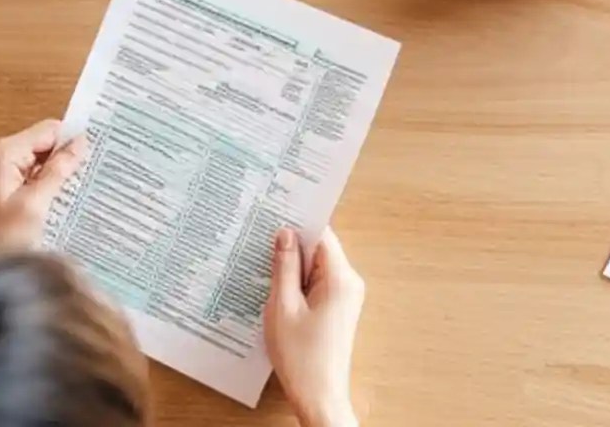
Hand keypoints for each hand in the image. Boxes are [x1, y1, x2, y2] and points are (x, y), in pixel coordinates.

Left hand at [0, 119, 86, 248]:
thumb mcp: (35, 203)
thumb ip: (58, 170)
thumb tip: (81, 143)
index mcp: (7, 152)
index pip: (51, 130)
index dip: (74, 140)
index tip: (100, 152)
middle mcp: (4, 156)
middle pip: (47, 144)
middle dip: (70, 157)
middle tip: (96, 173)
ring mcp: (5, 173)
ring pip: (44, 161)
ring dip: (63, 173)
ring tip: (87, 187)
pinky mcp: (8, 189)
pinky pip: (37, 177)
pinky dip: (53, 186)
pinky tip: (69, 200)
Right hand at [264, 227, 364, 426]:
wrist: (319, 396)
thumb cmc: (301, 357)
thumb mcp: (282, 307)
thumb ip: (283, 266)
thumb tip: (284, 233)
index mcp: (339, 278)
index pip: (321, 234)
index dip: (297, 222)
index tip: (275, 213)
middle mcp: (349, 282)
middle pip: (319, 248)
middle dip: (292, 244)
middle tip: (261, 239)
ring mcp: (346, 296)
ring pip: (316, 265)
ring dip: (292, 265)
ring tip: (264, 266)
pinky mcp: (338, 308)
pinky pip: (317, 282)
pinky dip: (298, 281)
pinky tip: (277, 287)